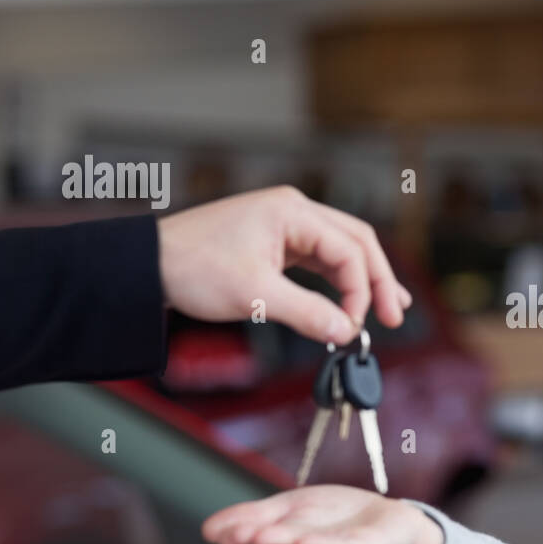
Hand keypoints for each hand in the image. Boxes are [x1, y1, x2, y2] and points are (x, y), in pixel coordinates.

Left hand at [157, 185, 412, 344]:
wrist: (148, 264)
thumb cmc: (192, 267)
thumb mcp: (254, 295)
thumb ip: (307, 313)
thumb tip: (346, 332)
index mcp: (292, 211)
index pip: (349, 251)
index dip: (360, 291)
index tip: (353, 327)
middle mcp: (294, 211)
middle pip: (357, 242)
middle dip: (378, 280)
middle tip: (394, 317)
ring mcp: (286, 224)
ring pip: (342, 249)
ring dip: (365, 279)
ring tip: (390, 308)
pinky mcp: (277, 241)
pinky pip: (320, 258)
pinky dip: (340, 280)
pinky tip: (352, 300)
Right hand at [202, 486, 445, 543]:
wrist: (388, 521)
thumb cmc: (336, 517)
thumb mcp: (290, 509)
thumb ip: (253, 517)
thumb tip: (208, 528)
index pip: (259, 540)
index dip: (238, 536)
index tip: (214, 532)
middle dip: (257, 540)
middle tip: (234, 534)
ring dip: (286, 543)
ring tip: (265, 534)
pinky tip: (308, 542)